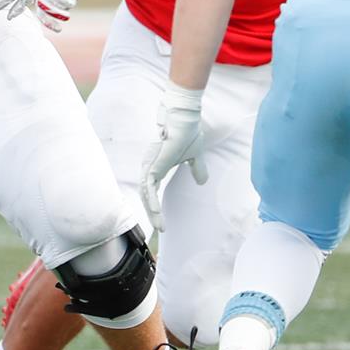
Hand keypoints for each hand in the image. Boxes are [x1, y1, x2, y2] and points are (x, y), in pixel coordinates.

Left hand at [139, 84, 207, 230]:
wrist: (185, 120)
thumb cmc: (188, 133)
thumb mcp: (195, 156)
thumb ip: (197, 168)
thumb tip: (202, 182)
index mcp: (157, 167)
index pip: (153, 191)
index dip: (156, 206)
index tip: (162, 220)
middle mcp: (150, 168)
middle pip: (147, 196)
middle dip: (153, 213)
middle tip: (160, 228)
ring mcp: (149, 167)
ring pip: (146, 195)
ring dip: (152, 212)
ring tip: (160, 226)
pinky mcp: (151, 165)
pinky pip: (148, 188)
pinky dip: (152, 201)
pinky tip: (156, 213)